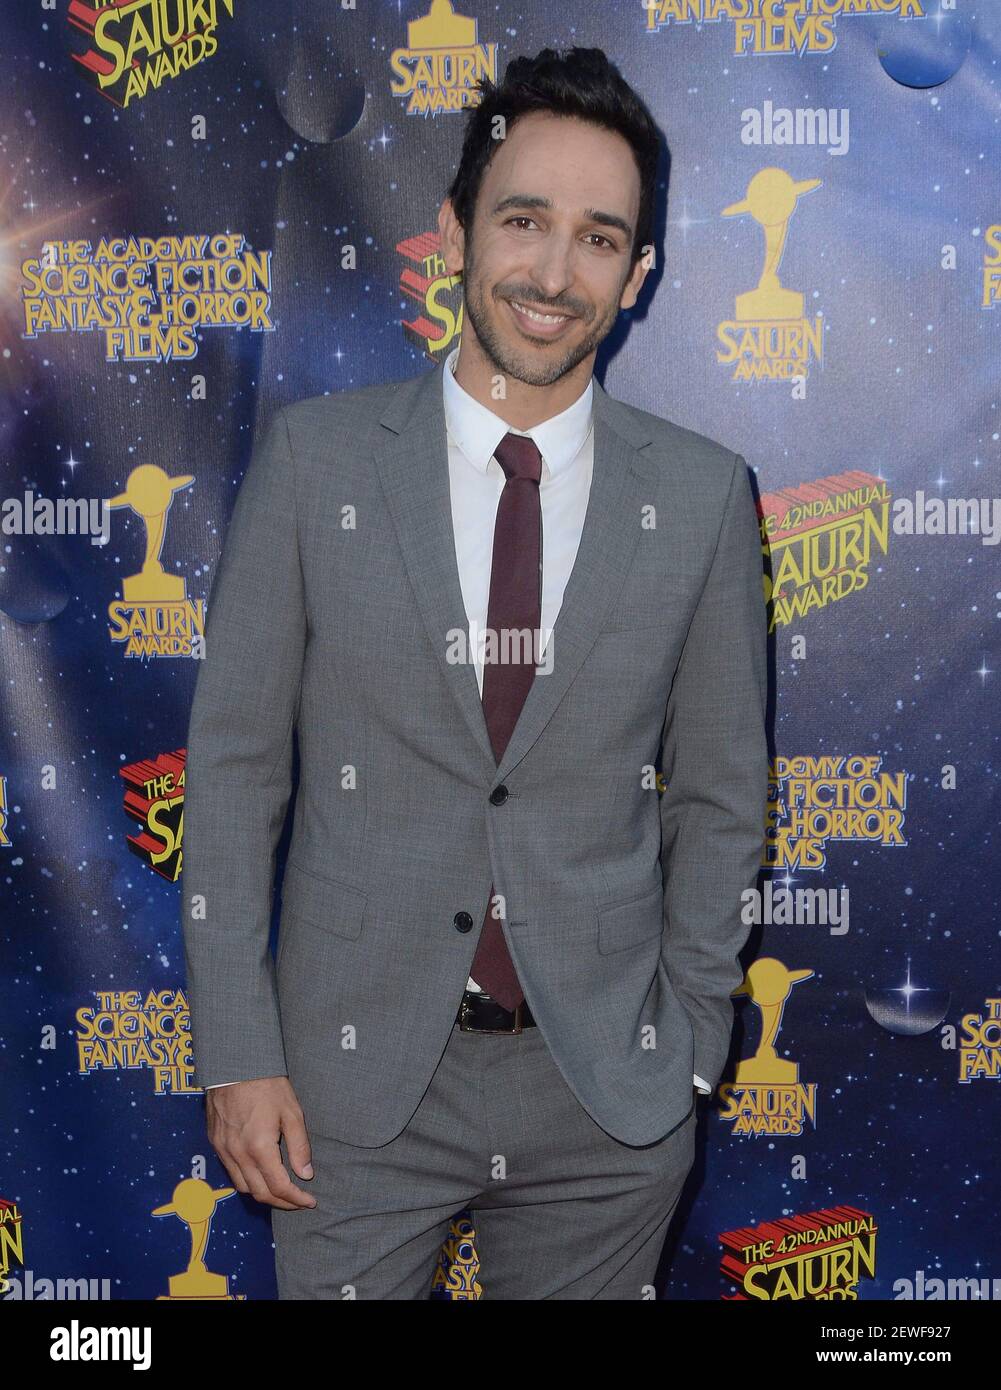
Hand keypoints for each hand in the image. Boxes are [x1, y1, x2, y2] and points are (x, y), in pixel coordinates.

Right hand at [206, 1076, 316, 1209]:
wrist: (234, 1064)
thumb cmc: (267, 1085)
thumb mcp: (292, 1112)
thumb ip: (299, 1146)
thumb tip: (305, 1174)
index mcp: (259, 1148)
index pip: (279, 1187)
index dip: (296, 1199)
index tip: (310, 1201)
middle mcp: (238, 1154)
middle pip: (259, 1193)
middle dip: (282, 1202)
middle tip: (298, 1201)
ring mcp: (223, 1150)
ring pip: (242, 1187)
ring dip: (262, 1194)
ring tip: (281, 1190)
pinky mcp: (215, 1142)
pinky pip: (231, 1172)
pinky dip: (247, 1180)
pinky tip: (260, 1174)